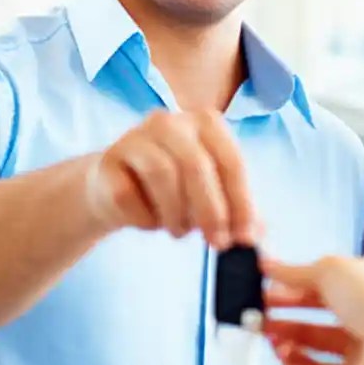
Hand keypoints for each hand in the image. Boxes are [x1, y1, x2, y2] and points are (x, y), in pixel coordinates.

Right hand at [84, 110, 258, 248]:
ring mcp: (134, 137)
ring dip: (176, 214)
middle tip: (216, 243)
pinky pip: (129, 195)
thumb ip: (237, 210)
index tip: (244, 238)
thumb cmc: (174, 189)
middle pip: (197, 166)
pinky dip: (145, 218)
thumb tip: (256, 236)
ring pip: (162, 174)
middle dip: (211, 211)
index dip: (242, 202)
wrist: (115, 188)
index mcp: (205, 122)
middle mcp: (170, 121)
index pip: (231, 161)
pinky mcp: (107, 162)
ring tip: (179, 230)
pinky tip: (150, 221)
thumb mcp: (212, 194)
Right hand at [261, 256, 363, 364]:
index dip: (290, 293)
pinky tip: (287, 364)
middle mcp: (361, 327)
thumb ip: (295, 272)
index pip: (319, 294)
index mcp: (361, 295)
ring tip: (275, 344)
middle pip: (314, 329)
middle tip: (260, 323)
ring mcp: (359, 360)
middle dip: (285, 325)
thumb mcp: (329, 271)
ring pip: (314, 359)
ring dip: (289, 350)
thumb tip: (265, 265)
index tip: (263, 294)